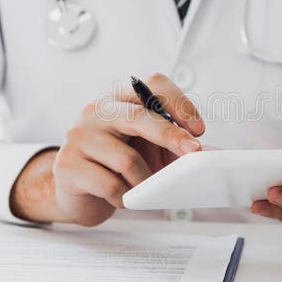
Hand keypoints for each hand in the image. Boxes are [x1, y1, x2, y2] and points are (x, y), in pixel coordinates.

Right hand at [10, 73, 204, 225]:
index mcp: (120, 99)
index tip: (197, 128)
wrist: (78, 194)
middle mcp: (97, 111)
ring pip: (127, 159)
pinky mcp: (68, 165)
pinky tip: (123, 197)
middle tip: (192, 152)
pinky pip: (110, 184)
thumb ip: (176, 146)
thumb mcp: (150, 150)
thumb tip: (213, 153)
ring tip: (146, 189)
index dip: (178, 103)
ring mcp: (79, 136)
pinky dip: (125, 196)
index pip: (152, 84)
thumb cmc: (117, 167)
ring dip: (145, 180)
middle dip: (171, 135)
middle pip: (139, 115)